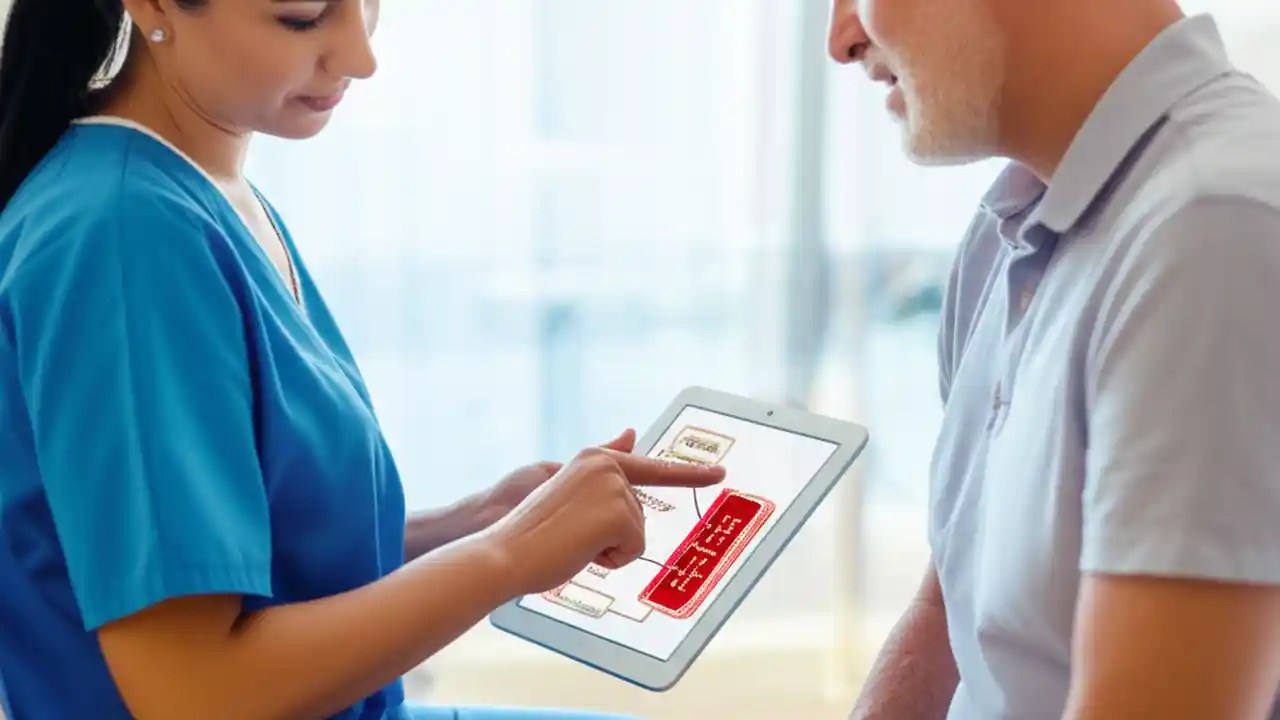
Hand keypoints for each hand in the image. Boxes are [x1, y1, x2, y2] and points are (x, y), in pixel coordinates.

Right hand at [485, 442, 725, 595]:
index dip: (688, 474)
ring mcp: (615, 486)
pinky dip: (611, 559)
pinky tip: (580, 550)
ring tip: (571, 543)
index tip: (720, 474)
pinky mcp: (620, 511)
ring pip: (636, 533)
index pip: (650, 467)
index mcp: (595, 458)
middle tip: (572, 538)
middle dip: (612, 537)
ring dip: (608, 548)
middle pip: (638, 514)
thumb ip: (603, 467)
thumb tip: (631, 432)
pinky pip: (634, 548)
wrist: (505, 551)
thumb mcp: (570, 491)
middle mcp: (608, 465)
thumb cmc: (530, 530)